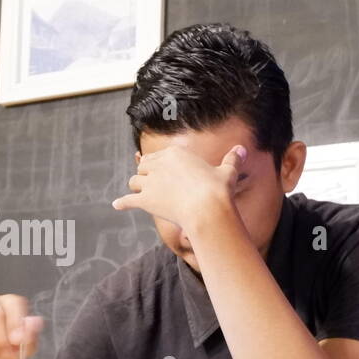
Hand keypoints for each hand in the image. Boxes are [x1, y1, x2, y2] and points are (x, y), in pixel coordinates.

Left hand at [111, 144, 246, 234]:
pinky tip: (117, 205)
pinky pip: (128, 200)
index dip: (158, 164)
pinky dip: (122, 203)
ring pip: (134, 182)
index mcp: (175, 153)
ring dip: (136, 187)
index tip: (160, 171)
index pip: (158, 156)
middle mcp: (159, 165)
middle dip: (146, 174)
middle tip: (150, 182)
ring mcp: (150, 182)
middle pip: (144, 167)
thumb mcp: (227, 171)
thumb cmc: (219, 190)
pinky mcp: (145, 200)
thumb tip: (242, 149)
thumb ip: (231, 160)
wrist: (208, 209)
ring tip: (138, 193)